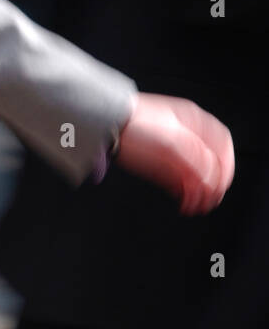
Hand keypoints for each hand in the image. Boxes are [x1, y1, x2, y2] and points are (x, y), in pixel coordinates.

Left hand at [116, 93, 234, 214]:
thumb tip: (212, 179)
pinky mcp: (156, 160)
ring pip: (193, 173)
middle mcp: (184, 134)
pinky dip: (183, 192)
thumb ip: (196, 158)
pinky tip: (184, 202)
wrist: (103, 124)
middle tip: (210, 200)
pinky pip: (176, 179)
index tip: (223, 183)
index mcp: (193, 121)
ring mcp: (170, 148)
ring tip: (195, 206)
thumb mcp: (173, 140)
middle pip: (208, 162)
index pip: (221, 144)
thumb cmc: (134, 124)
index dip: (226, 164)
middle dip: (212, 183)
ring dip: (198, 192)